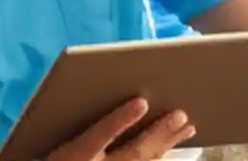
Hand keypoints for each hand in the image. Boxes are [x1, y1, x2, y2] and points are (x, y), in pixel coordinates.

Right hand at [47, 98, 194, 160]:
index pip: (98, 136)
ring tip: (187, 125)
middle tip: (180, 114)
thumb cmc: (60, 152)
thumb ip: (82, 113)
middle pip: (132, 152)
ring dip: (167, 143)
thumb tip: (122, 94)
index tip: (141, 103)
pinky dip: (160, 154)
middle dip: (158, 133)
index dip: (120, 120)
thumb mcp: (62, 137)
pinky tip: (174, 142)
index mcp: (75, 155)